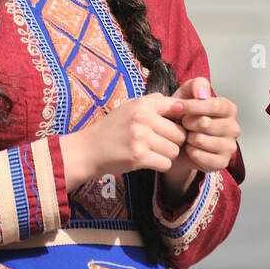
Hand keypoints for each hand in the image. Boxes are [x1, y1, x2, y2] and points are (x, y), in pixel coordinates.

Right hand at [58, 93, 186, 190]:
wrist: (88, 150)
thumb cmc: (110, 129)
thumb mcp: (128, 108)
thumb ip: (151, 103)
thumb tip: (178, 102)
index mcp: (142, 104)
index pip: (177, 107)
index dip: (181, 120)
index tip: (175, 128)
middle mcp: (143, 118)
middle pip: (180, 133)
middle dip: (174, 142)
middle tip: (161, 145)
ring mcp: (141, 137)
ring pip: (174, 150)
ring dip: (167, 155)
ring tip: (153, 153)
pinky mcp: (139, 156)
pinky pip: (166, 164)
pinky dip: (160, 166)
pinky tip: (149, 162)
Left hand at [159, 77, 240, 199]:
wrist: (178, 140)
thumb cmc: (184, 115)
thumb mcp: (187, 94)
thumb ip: (196, 85)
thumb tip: (202, 94)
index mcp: (229, 109)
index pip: (215, 105)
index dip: (193, 106)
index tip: (177, 106)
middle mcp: (233, 127)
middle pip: (205, 123)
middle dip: (187, 122)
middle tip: (183, 123)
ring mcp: (230, 146)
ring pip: (201, 139)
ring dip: (187, 137)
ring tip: (187, 135)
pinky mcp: (222, 162)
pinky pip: (200, 156)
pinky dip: (189, 151)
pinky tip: (190, 147)